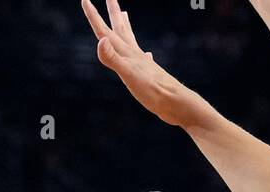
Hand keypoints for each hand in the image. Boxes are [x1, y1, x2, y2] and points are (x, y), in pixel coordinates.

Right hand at [81, 0, 211, 129]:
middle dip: (113, 12)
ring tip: (125, 15)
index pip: (105, 32)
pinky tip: (147, 54)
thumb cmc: (152, 91)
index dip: (94, 16)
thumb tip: (100, 41)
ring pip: (131, 39)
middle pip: (121, 28)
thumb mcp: (128, 75)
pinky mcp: (150, 74)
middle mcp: (134, 54)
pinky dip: (142, 53)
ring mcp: (143, 63)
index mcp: (126, 53)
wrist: (175, 102)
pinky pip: (144, 58)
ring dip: (126, 26)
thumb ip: (113, 59)